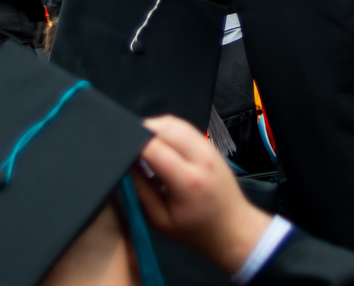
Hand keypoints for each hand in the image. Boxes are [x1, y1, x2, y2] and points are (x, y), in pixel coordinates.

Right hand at [132, 115, 273, 274]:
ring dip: (155, 128)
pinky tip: (160, 147)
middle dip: (142, 131)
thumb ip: (140, 191)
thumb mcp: (159, 220)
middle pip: (165, 127)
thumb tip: (125, 166)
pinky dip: (168, 131)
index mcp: (188, 181)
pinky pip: (185, 128)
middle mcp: (201, 158)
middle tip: (130, 148)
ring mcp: (209, 149)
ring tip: (143, 147)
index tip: (120, 152)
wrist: (233, 229)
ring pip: (175, 122)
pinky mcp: (211, 146)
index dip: (132, 145)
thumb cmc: (196, 231)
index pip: (154, 147)